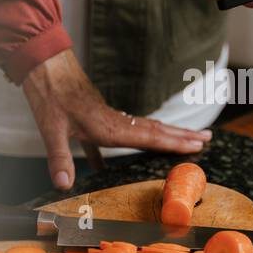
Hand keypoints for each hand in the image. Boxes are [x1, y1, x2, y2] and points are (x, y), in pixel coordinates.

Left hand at [22, 50, 210, 188]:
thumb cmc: (49, 96)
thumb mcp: (50, 128)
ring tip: (185, 139)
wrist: (44, 67)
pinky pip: (120, 133)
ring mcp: (108, 118)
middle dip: (182, 136)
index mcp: (109, 126)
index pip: (149, 137)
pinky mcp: (96, 117)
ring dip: (165, 135)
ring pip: (143, 129)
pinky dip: (130, 143)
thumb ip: (59, 158)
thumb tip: (63, 185)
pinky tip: (115, 164)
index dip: (174, 143)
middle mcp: (115, 121)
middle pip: (156, 130)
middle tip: (208, 139)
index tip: (197, 145)